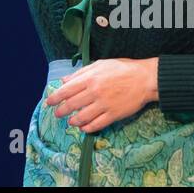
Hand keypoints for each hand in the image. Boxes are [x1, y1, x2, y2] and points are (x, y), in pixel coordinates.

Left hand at [42, 58, 158, 133]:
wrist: (145, 79)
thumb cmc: (122, 69)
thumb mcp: (100, 64)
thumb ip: (81, 73)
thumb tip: (64, 80)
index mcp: (90, 78)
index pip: (67, 90)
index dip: (55, 97)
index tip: (49, 102)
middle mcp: (95, 92)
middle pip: (72, 105)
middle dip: (61, 111)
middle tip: (57, 114)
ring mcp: (104, 104)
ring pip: (83, 117)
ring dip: (73, 121)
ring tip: (70, 122)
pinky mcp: (114, 114)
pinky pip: (97, 124)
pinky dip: (87, 128)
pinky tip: (83, 128)